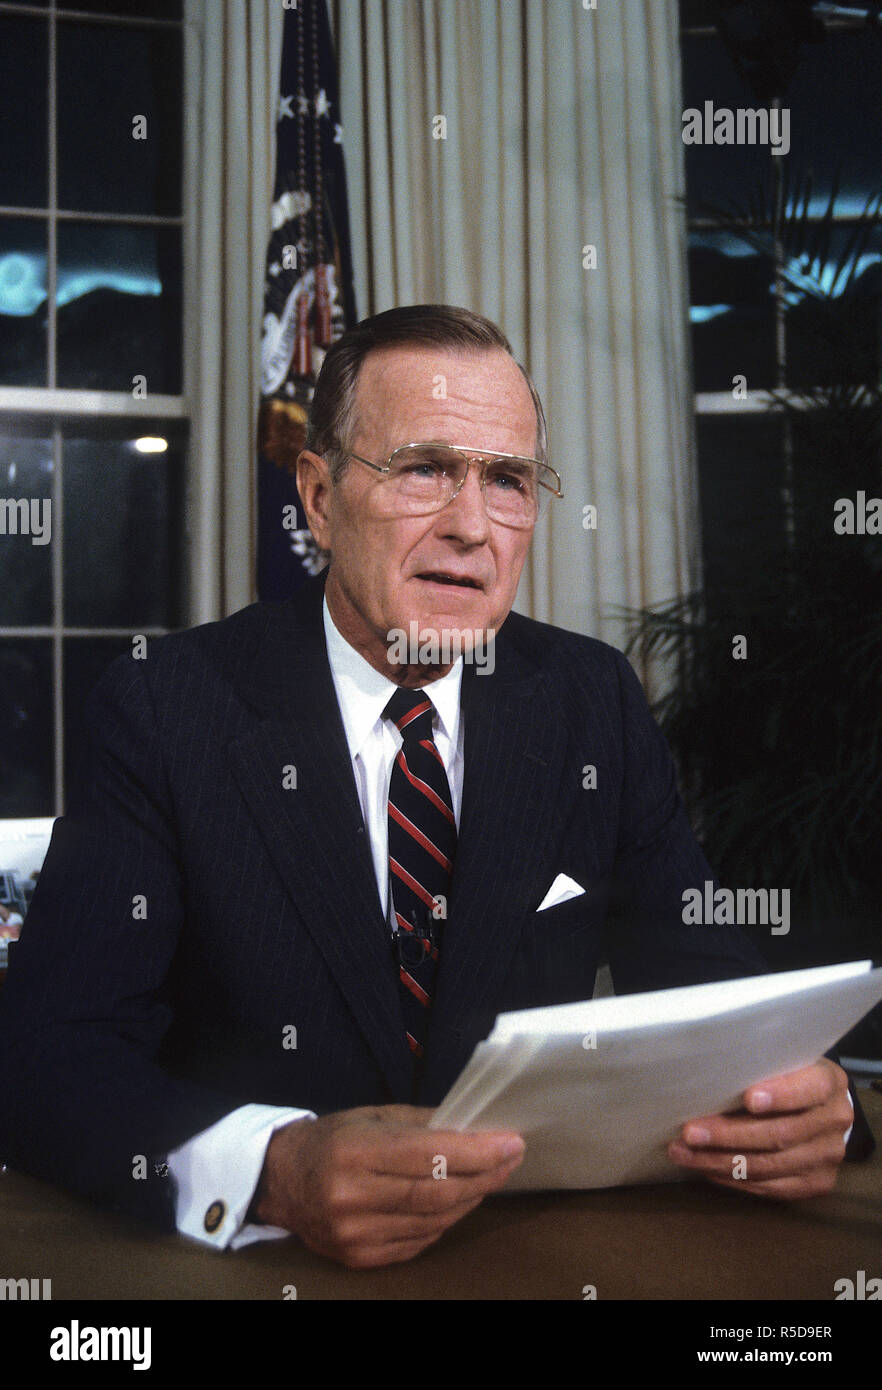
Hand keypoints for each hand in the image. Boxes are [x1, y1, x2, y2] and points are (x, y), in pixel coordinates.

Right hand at [252, 1104, 524, 1267]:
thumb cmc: (333, 1139)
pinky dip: (445, 1220)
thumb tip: (476, 1127)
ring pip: (435, 1220)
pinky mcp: (360, 1257)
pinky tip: (456, 1200)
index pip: (430, 1155)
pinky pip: (420, 1241)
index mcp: (355, 1152)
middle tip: (511, 1158)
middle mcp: (352, 1196)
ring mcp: (355, 1233)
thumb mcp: (373, 1116)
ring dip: (471, 1198)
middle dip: (485, 1175)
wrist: (282, 1181)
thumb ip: (423, 1122)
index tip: (512, 1143)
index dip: (478, 1152)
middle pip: (438, 1193)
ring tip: (489, 1176)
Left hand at [667, 1058, 851, 1198]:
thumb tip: (704, 1079)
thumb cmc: (788, 1076)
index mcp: (829, 1083)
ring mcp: (828, 1156)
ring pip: (770, 1165)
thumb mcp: (783, 1061)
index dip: (780, 1095)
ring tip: (684, 1154)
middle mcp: (834, 1121)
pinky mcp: (816, 1183)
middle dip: (729, 1135)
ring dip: (720, 1161)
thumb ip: (760, 1068)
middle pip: (780, 1134)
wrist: (822, 1108)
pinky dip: (734, 1178)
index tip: (748, 1098)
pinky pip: (771, 1187)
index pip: (809, 1089)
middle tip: (690, 1133)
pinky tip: (707, 1169)